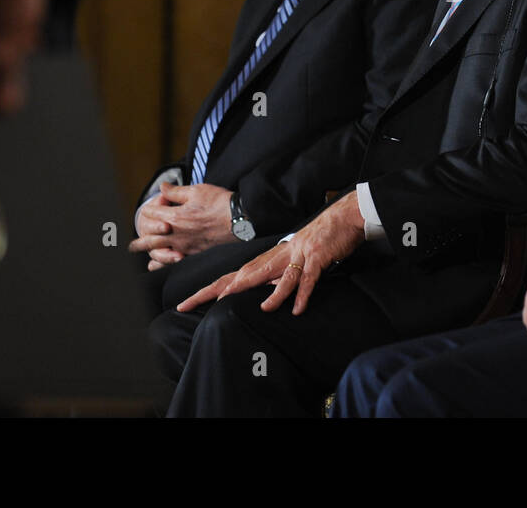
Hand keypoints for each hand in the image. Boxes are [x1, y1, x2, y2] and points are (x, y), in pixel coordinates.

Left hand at [128, 180, 233, 261]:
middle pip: (150, 238)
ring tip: (139, 254)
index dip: (153, 205)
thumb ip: (176, 191)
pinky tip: (157, 265)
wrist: (240, 220)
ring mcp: (185, 245)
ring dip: (147, 252)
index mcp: (175, 216)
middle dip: (139, 240)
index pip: (153, 213)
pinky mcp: (194, 252)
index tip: (161, 200)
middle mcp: (176, 234)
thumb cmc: (220, 203)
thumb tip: (162, 188)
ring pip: (159, 252)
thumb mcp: (197, 190)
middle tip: (129, 245)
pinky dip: (162, 263)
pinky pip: (173, 261)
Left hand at [177, 191, 365, 315]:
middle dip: (215, 291)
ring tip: (261, 309)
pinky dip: (302, 293)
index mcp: (267, 260)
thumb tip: (264, 294)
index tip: (186, 303)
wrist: (341, 218)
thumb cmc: (315, 240)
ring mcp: (296, 257)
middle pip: (241, 276)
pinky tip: (297, 308)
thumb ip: (276, 277)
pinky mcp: (316, 259)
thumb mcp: (290, 261)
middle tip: (190, 304)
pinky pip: (307, 279)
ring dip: (269, 295)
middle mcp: (276, 258)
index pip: (232, 276)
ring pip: (277, 277)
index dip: (209, 290)